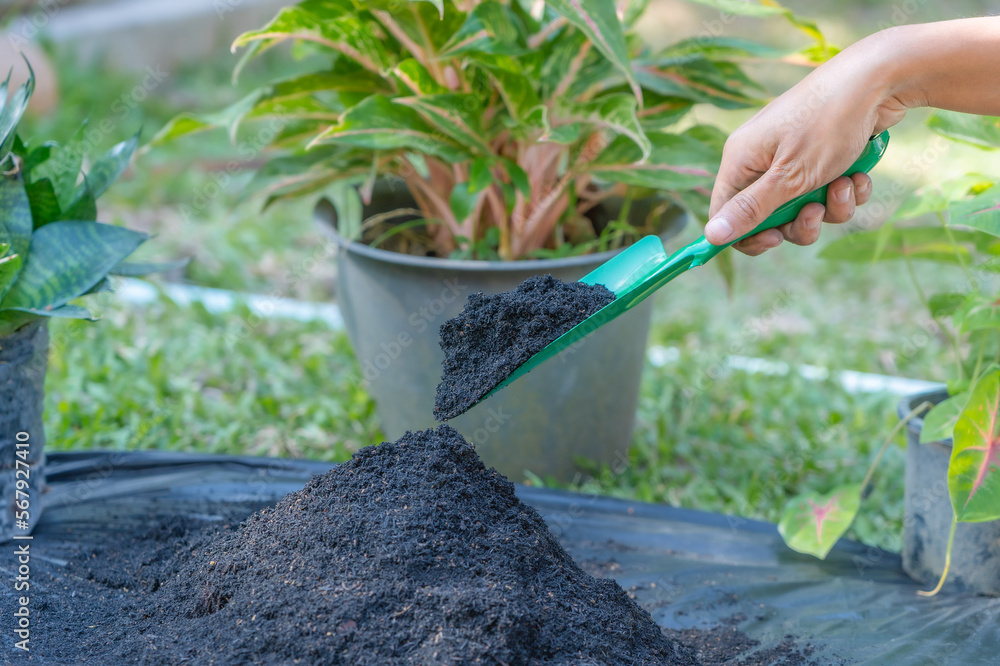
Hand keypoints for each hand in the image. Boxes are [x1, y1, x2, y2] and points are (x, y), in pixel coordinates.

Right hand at [705, 29, 910, 254]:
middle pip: (768, 217)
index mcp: (741, 160)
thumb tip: (710, 236)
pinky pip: (826, 192)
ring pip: (803, 208)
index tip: (775, 240)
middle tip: (817, 212)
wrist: (881, 78)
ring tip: (847, 185)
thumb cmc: (829, 124)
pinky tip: (860, 175)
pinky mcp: (821, 156)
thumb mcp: (789, 176)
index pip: (725, 213)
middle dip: (799, 223)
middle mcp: (761, 159)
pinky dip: (845, 190)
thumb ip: (750, 209)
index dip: (747, 235)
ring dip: (829, 207)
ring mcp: (792, 157)